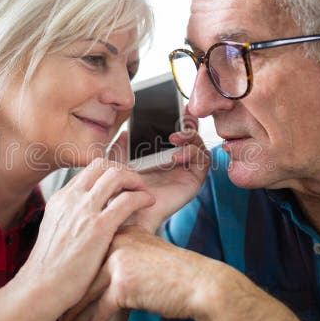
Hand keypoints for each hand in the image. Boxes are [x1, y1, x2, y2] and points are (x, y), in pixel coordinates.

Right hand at [17, 158, 154, 314]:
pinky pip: (128, 200)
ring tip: (144, 193)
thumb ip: (71, 217)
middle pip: (103, 165)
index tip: (122, 184)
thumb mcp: (55, 231)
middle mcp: (72, 199)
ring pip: (117, 175)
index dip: (110, 172)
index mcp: (60, 199)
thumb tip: (87, 216)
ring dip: (136, 180)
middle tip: (135, 185)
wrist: (41, 288)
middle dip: (124, 170)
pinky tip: (149, 203)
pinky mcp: (99, 227)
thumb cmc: (51, 269)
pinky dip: (142, 196)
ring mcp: (85, 211)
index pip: (89, 171)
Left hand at [60, 227, 216, 320]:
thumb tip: (111, 267)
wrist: (201, 285)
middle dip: (72, 292)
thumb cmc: (179, 274)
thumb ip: (130, 254)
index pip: (94, 251)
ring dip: (76, 310)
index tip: (66, 284)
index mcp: (124, 232)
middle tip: (58, 306)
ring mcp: (119, 262)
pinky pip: (102, 308)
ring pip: (89, 291)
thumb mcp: (151, 253)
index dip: (78, 271)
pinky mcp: (123, 285)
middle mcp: (118, 242)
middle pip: (87, 271)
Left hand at [109, 110, 209, 233]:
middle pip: (192, 135)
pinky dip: (193, 152)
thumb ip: (120, 147)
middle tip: (183, 113)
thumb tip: (125, 131)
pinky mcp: (193, 181)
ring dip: (190, 136)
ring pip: (199, 145)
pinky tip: (176, 155)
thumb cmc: (122, 192)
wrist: (128, 214)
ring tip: (174, 138)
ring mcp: (186, 171)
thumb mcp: (117, 164)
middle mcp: (176, 162)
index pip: (175, 131)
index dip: (179, 118)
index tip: (176, 106)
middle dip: (189, 122)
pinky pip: (203, 161)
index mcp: (160, 156)